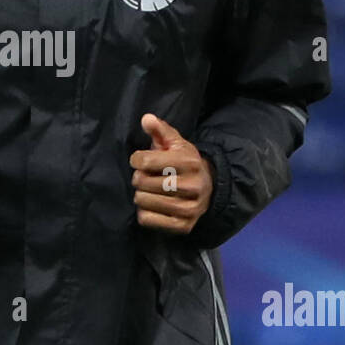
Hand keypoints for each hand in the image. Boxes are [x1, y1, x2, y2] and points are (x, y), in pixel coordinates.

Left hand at [129, 113, 212, 234]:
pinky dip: (144, 213)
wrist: (208, 188)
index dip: (136, 159)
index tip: (140, 160)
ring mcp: (189, 208)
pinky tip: (152, 206)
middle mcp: (192, 185)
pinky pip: (147, 219)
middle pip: (142, 182)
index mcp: (189, 162)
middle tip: (145, 177)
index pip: (145, 160)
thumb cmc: (184, 163)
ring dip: (140, 196)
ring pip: (143, 201)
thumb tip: (146, 118)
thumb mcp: (175, 143)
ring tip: (149, 191)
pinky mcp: (183, 226)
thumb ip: (160, 130)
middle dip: (138, 178)